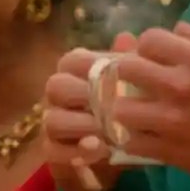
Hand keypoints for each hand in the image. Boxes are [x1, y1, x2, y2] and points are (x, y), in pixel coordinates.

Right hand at [43, 34, 137, 190]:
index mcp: (77, 74)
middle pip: (56, 87)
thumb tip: (125, 38)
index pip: (71, 61)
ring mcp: (53, 123)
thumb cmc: (130, 110)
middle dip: (82, 97)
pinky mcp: (53, 151)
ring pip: (52, 120)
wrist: (124, 152)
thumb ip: (131, 63)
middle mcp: (60, 96)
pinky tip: (98, 150)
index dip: (88, 66)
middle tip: (110, 107)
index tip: (116, 76)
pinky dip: (74, 152)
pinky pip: (52, 150)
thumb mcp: (137, 87)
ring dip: (79, 127)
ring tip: (105, 133)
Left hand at [109, 22, 189, 188]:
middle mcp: (180, 87)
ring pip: (121, 108)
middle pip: (126, 69)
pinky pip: (132, 142)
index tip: (154, 56)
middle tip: (138, 81)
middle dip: (128, 72)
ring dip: (125, 107)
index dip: (148, 46)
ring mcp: (172, 121)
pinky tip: (141, 135)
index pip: (149, 39)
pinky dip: (131, 138)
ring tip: (135, 110)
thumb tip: (178, 29)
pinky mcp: (171, 151)